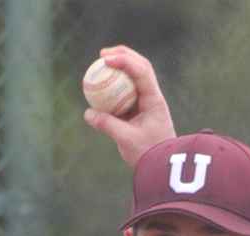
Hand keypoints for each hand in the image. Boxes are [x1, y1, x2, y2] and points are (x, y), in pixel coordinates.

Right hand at [83, 45, 177, 167]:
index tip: (105, 59)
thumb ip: (107, 125)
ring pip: (134, 78)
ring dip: (120, 68)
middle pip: (140, 67)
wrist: (162, 167)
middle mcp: (153, 97)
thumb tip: (88, 113)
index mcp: (154, 100)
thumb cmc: (149, 155)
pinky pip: (126, 94)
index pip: (142, 72)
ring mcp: (147, 103)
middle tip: (103, 54)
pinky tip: (100, 86)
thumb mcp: (126, 140)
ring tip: (101, 63)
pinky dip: (115, 87)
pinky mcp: (140, 111)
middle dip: (123, 56)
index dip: (124, 61)